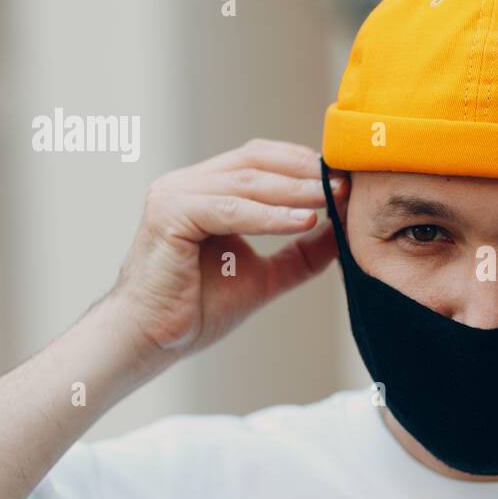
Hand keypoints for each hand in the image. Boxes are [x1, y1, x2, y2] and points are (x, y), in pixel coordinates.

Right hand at [109, 139, 349, 358]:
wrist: (151, 340)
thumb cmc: (197, 309)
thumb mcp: (265, 276)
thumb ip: (301, 253)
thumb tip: (342, 232)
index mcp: (206, 190)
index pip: (261, 158)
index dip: (304, 164)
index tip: (345, 178)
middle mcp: (188, 183)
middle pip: (256, 159)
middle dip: (306, 171)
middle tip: (346, 182)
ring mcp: (175, 194)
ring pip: (247, 181)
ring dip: (296, 189)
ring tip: (333, 198)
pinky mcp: (169, 214)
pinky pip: (230, 209)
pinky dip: (270, 216)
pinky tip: (304, 221)